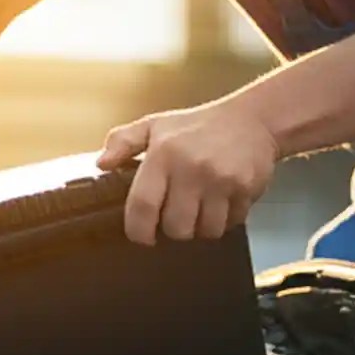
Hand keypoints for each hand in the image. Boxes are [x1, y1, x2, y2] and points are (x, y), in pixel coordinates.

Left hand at [97, 100, 279, 244]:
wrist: (253, 119)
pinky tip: (223, 203)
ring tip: (201, 210)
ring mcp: (220, 180)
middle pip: (176, 227)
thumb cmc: (199, 126)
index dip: (138, 230)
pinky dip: (225, 221)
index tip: (142, 235)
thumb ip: (124, 142)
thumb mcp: (156, 125)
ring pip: (205, 231)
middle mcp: (191, 168)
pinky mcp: (245, 189)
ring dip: (201, 227)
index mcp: (163, 154)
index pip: (143, 205)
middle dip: (174, 229)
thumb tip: (100, 164)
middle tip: (177, 215)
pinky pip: (231, 224)